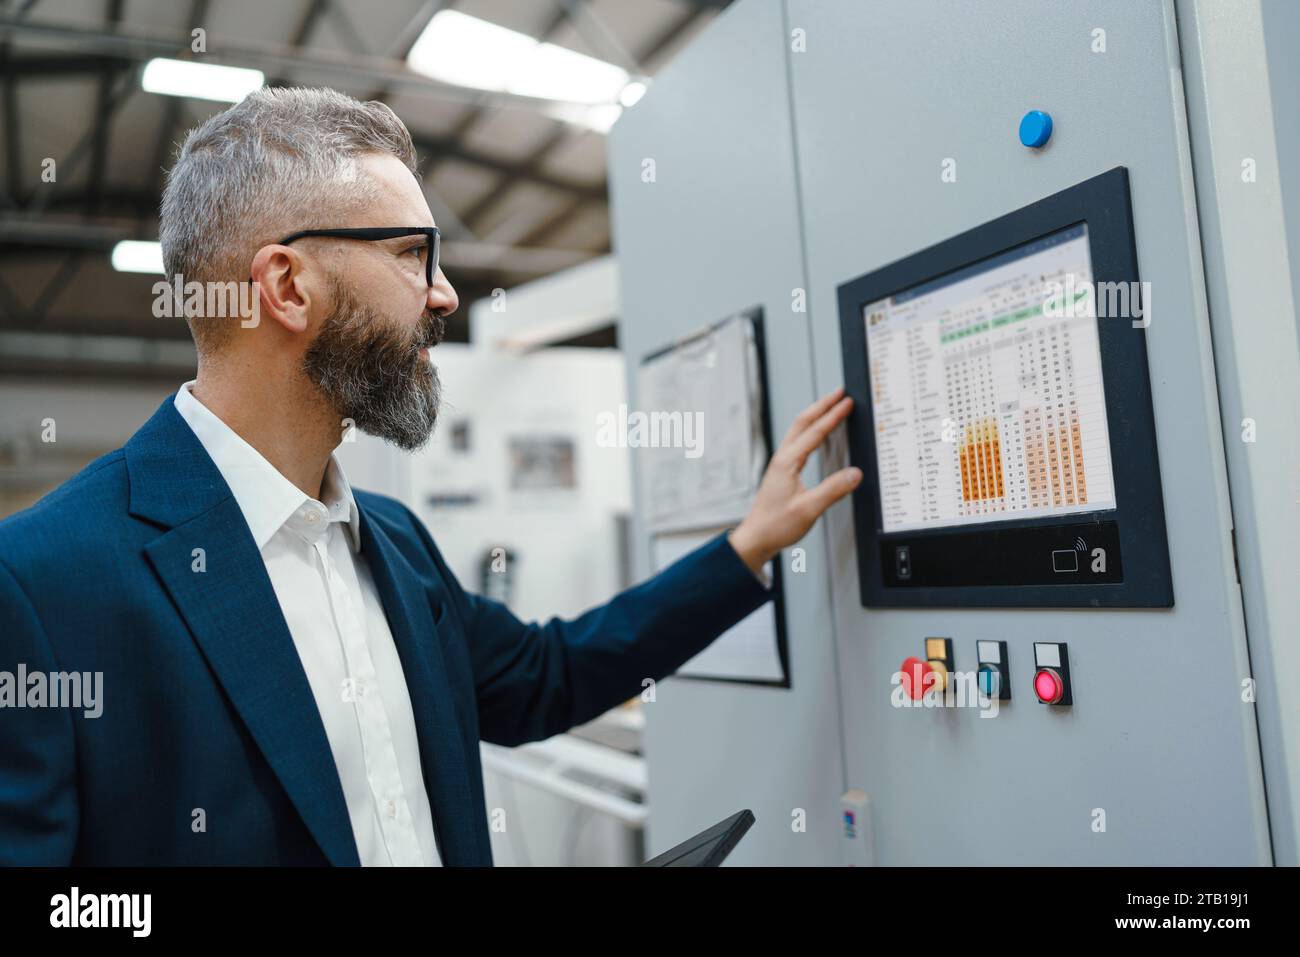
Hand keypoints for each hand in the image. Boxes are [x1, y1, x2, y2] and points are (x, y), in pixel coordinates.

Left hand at [728, 387, 862, 575]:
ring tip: (831, 405)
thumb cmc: (776, 525)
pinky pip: (798, 441)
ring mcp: (781, 464)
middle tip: (840, 393)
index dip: (832, 416)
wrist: (756, 537)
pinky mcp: (782, 471)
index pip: (814, 432)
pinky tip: (817, 434)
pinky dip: (810, 430)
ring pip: (798, 430)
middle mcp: (782, 459)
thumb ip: (833, 490)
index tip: (847, 402)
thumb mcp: (809, 510)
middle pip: (803, 422)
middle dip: (822, 405)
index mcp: (787, 463)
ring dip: (815, 414)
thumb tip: (855, 474)